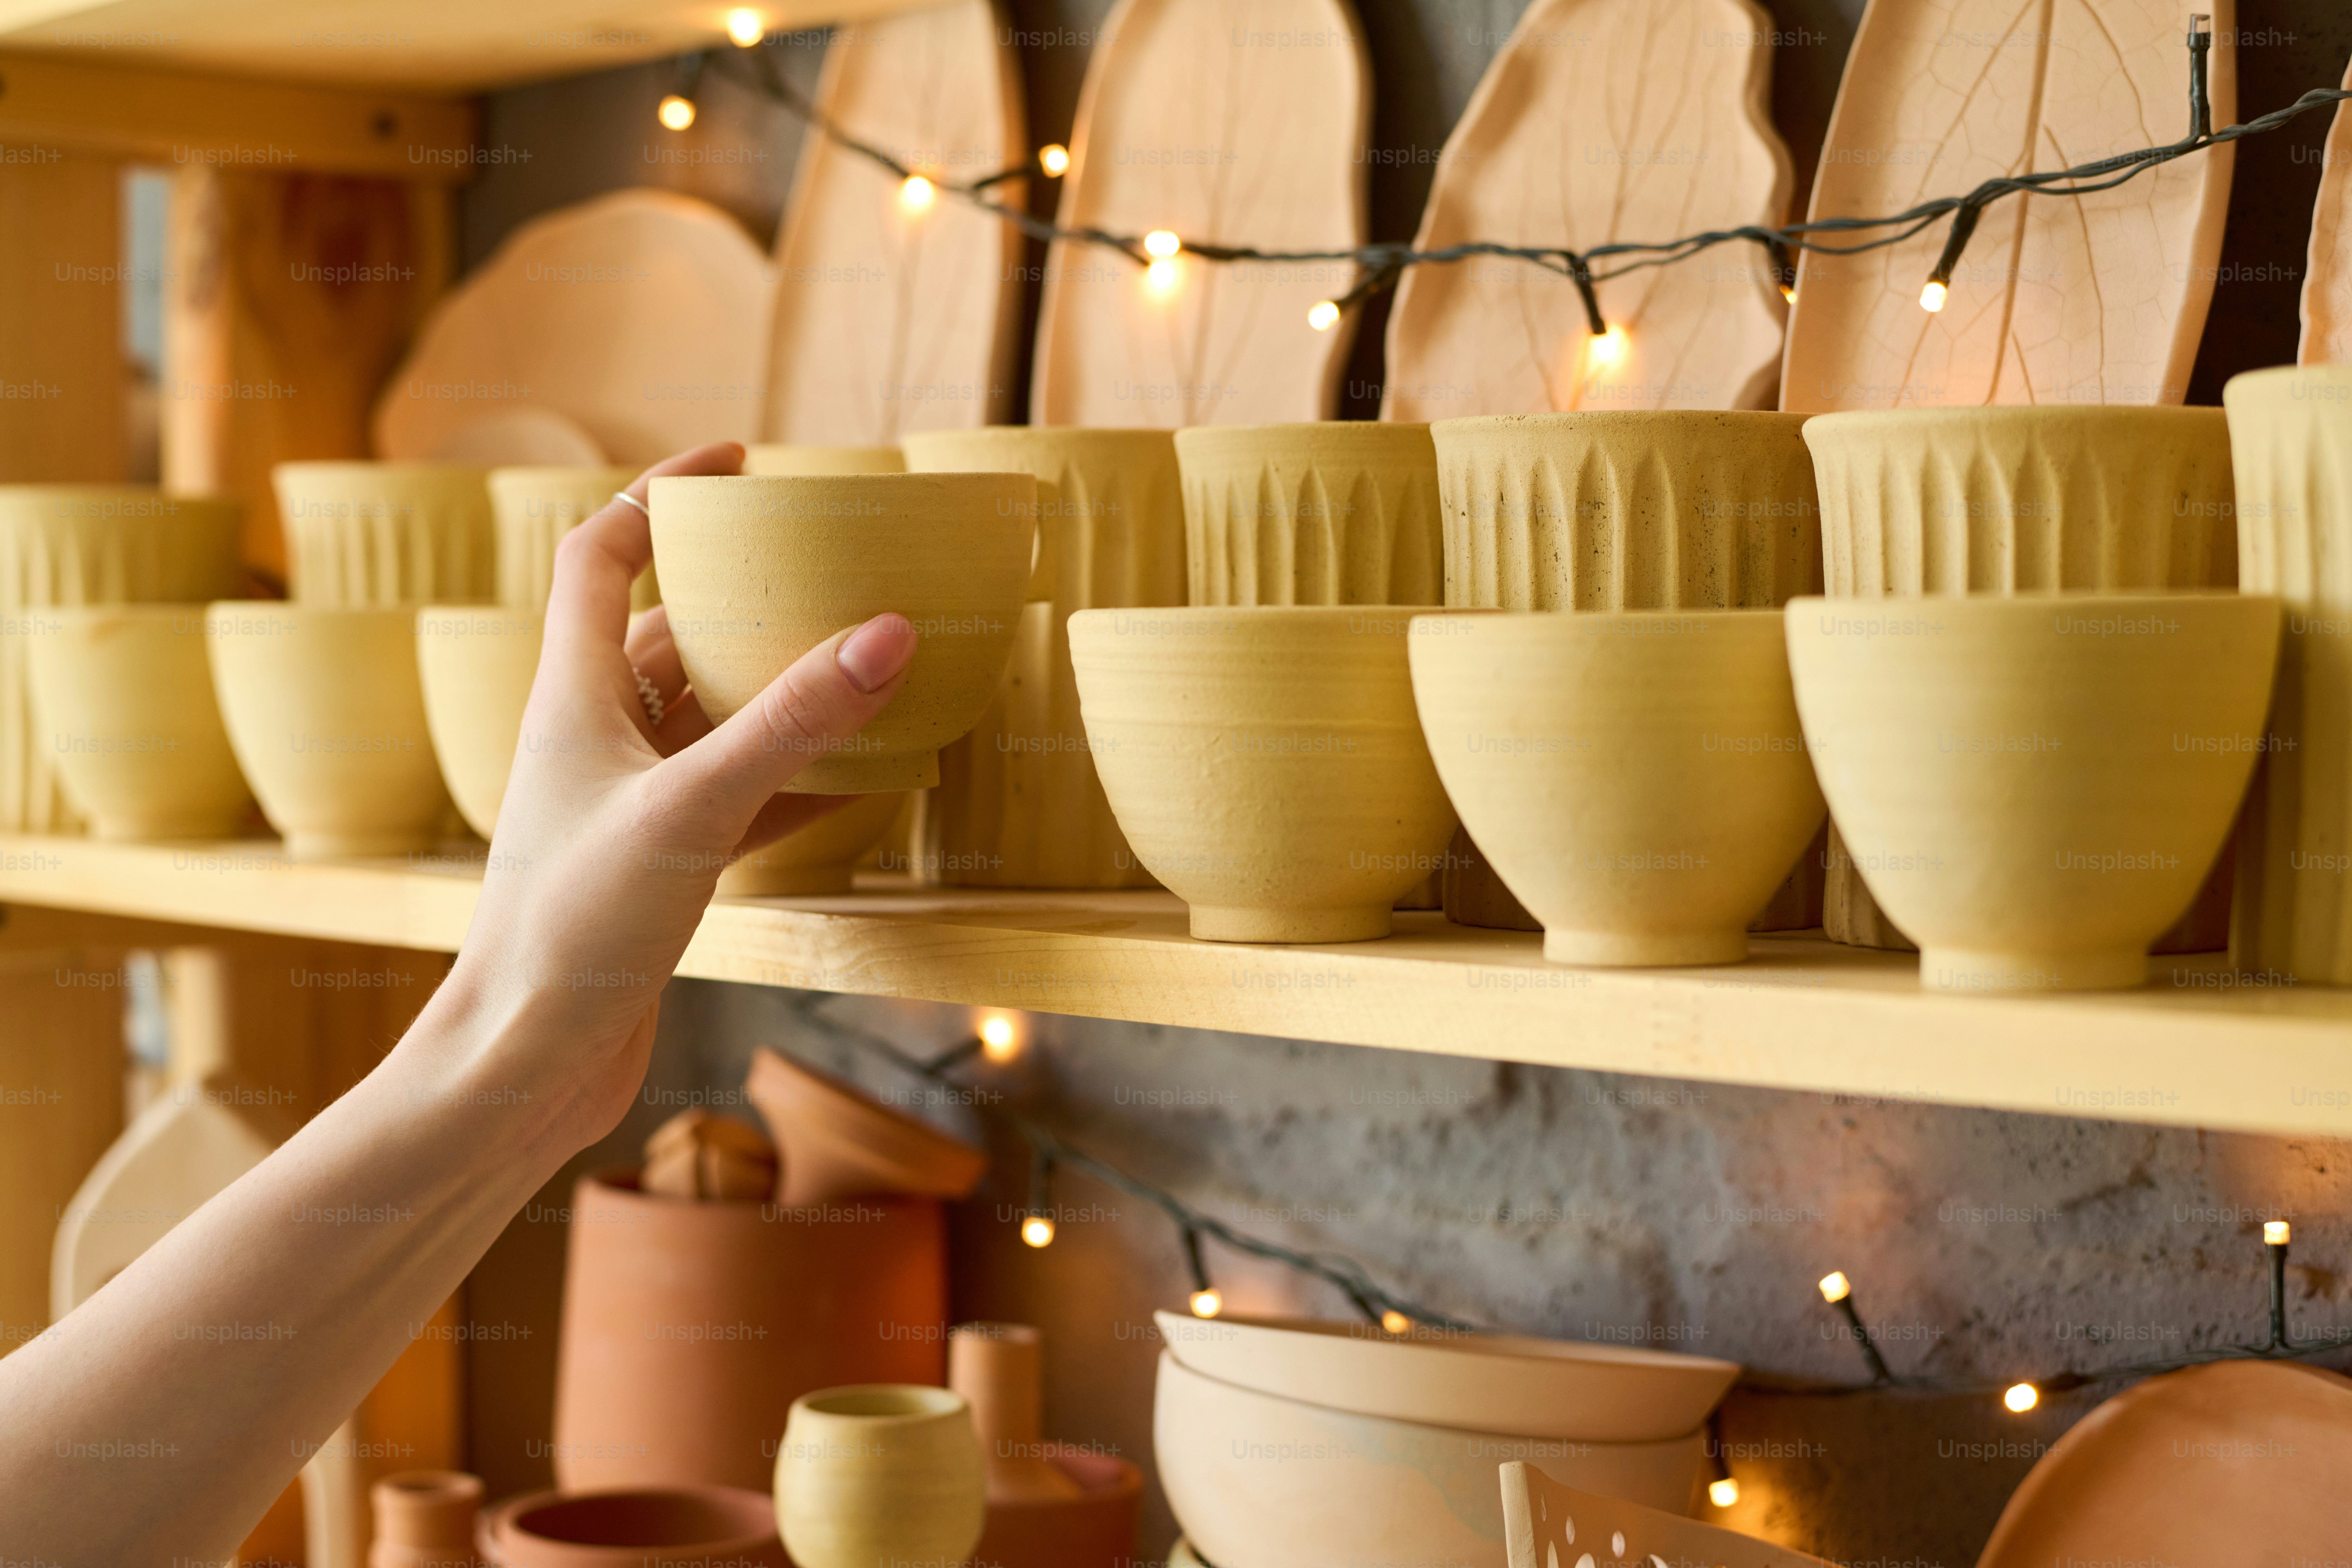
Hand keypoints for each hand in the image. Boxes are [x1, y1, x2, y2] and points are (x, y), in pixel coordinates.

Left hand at [426, 443, 916, 1150]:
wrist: (526, 1064)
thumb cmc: (572, 931)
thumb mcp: (693, 809)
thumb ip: (791, 723)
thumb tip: (886, 634)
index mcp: (573, 697)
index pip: (601, 552)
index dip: (659, 492)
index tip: (734, 459)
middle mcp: (594, 738)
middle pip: (669, 632)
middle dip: (746, 596)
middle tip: (832, 568)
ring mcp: (626, 804)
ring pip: (709, 716)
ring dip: (778, 691)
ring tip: (864, 664)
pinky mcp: (658, 867)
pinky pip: (735, 795)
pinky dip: (791, 779)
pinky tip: (859, 778)